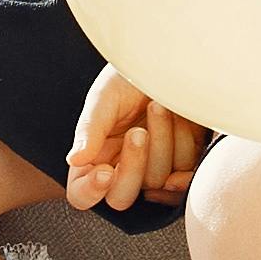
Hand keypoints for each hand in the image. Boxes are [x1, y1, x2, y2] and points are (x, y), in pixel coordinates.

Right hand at [63, 67, 202, 213]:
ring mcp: (152, 168)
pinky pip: (186, 172)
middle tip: (138, 132)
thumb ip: (89, 129)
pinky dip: (184, 144)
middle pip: (122, 197)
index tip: (104, 171)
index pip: (81, 194)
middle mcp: (121, 168)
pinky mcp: (182, 162)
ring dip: (161, 140)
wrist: (169, 62)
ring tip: (158, 105)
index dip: (90, 192)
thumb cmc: (129, 77)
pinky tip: (181, 121)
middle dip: (133, 165)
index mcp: (93, 157)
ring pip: (157, 180)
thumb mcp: (104, 97)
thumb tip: (74, 159)